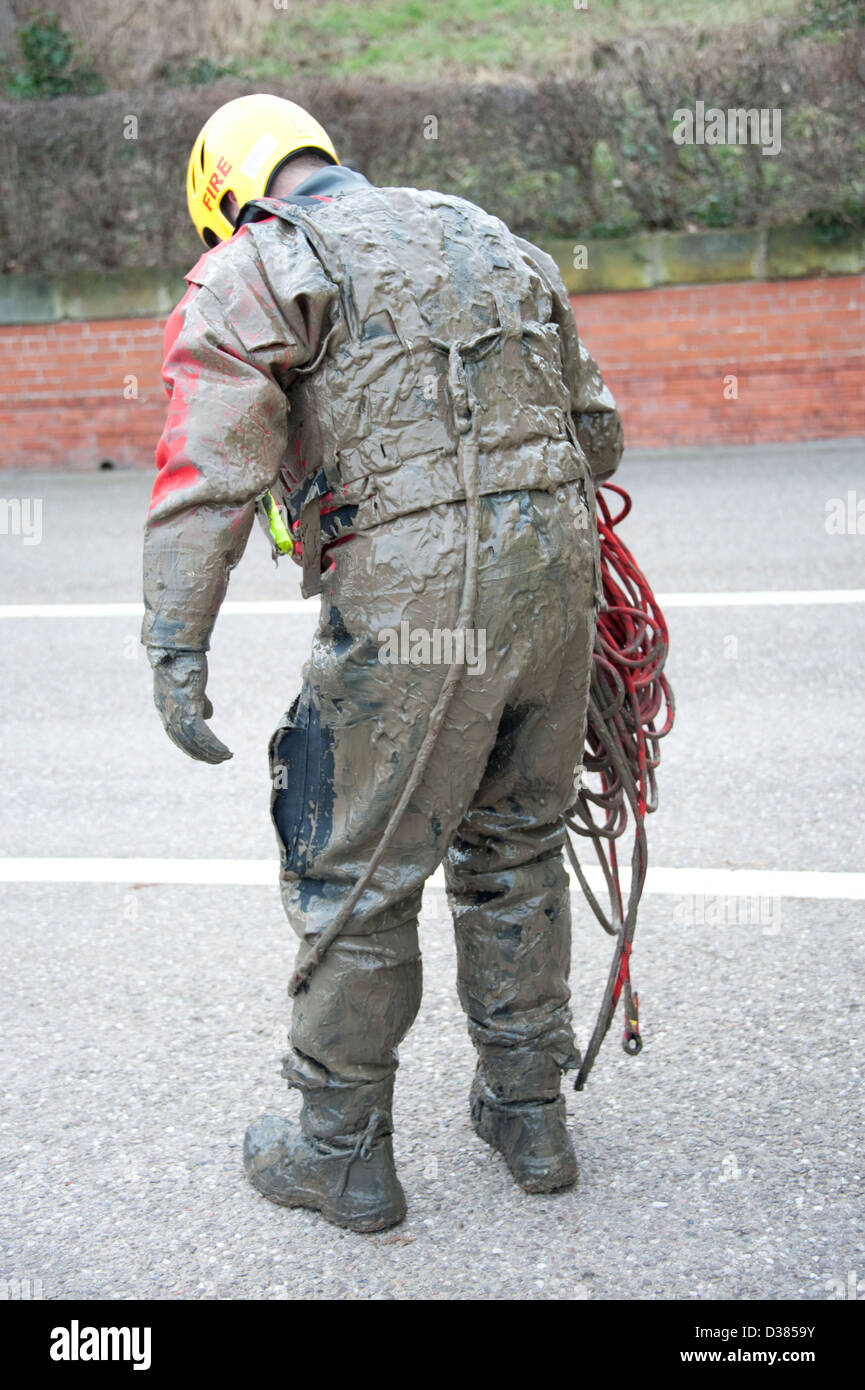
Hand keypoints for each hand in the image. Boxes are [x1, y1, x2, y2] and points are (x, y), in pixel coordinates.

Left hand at [147, 647, 232, 763]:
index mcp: (164, 707)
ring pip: (193, 742)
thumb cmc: (182, 659)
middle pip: (183, 743)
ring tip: (226, 757)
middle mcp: (167, 712)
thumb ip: (197, 700)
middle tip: (218, 760)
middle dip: (201, 754)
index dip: (190, 746)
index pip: (175, 735)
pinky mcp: (189, 706)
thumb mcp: (188, 683)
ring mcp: (176, 711)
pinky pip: (201, 735)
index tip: (204, 753)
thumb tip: (208, 715)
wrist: (177, 644)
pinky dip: (214, 745)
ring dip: (211, 752)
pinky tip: (225, 751)